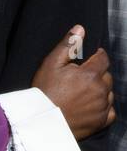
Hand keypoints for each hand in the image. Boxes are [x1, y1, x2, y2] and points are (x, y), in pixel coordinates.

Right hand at [33, 25, 114, 139]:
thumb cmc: (43, 92)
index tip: (89, 59)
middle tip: (80, 79)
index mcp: (91, 74)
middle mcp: (101, 90)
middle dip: (97, 75)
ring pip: (108, 93)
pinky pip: (110, 111)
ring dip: (100, 91)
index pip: (103, 58)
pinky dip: (103, 108)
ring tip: (82, 94)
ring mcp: (102, 107)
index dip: (96, 56)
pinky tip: (89, 107)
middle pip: (106, 77)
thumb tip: (80, 29)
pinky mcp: (101, 121)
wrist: (40, 122)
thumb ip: (68, 46)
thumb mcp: (50, 64)